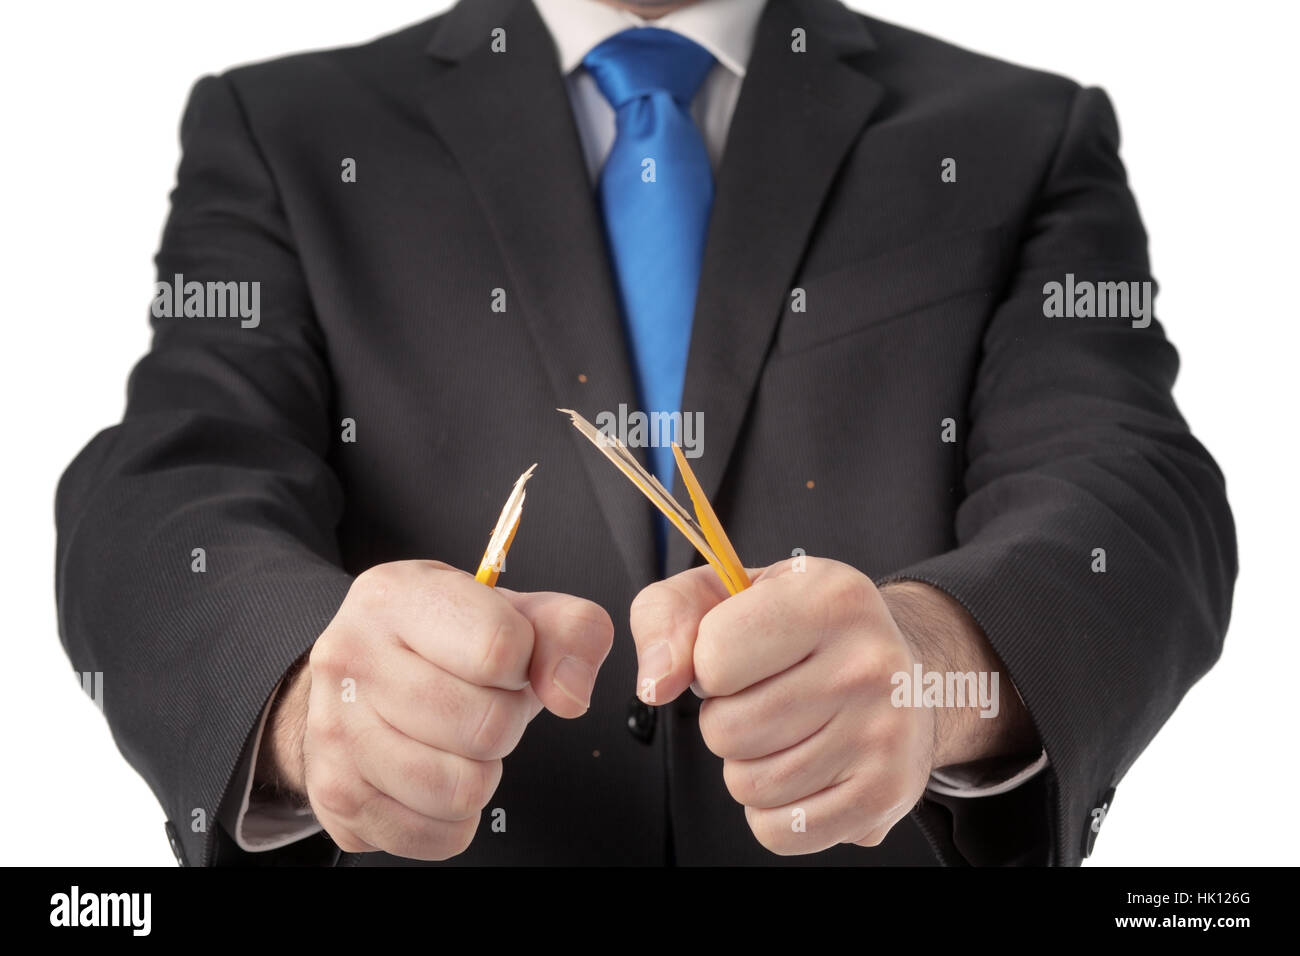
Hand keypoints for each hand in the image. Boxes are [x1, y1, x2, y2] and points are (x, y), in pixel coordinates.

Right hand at [256, 560, 613, 859]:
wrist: (363, 677)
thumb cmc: (445, 644)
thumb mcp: (515, 614)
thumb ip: (569, 633)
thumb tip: (569, 692)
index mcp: (396, 596)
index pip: (500, 648)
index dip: (524, 665)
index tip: (506, 662)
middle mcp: (351, 657)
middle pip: (487, 727)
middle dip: (505, 721)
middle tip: (480, 702)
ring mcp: (333, 731)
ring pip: (462, 789)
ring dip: (480, 771)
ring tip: (456, 738)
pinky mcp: (335, 796)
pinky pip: (439, 836)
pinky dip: (454, 817)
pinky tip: (434, 771)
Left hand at [628, 557, 1034, 854]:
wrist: (899, 669)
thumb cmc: (795, 629)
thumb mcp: (724, 592)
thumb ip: (666, 618)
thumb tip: (656, 685)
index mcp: (829, 596)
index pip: (713, 660)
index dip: (707, 665)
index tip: (739, 656)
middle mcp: (869, 662)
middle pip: (726, 730)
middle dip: (725, 719)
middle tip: (765, 697)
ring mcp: (884, 732)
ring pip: (748, 785)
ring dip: (748, 765)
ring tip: (787, 730)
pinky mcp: (886, 794)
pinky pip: (780, 833)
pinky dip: (775, 812)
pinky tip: (805, 771)